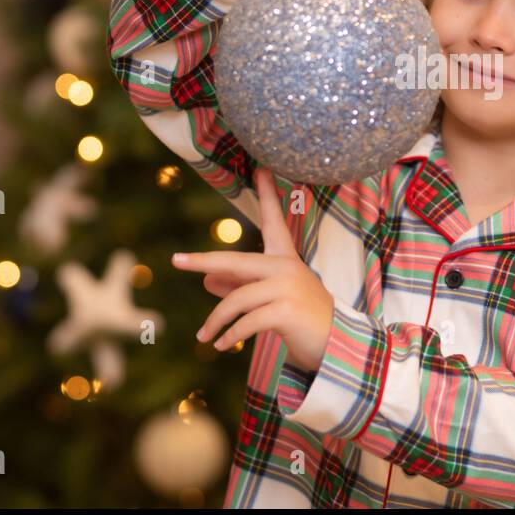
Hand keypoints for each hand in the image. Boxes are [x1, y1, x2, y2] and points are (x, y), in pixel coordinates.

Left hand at [172, 166, 334, 372]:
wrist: (338, 346)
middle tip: (176, 260)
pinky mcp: (286, 310)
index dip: (267, 194)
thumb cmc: (303, 319)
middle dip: (203, 261)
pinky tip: (221, 346)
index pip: (274, 221)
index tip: (260, 169)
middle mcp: (287, 267)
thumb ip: (240, 286)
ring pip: (236, 299)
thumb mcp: (272, 298)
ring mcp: (287, 287)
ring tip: (204, 337)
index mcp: (286, 258)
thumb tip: (206, 281)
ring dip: (216, 321)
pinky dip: (230, 335)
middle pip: (235, 261)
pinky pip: (246, 321)